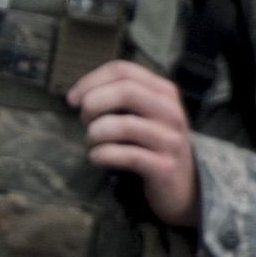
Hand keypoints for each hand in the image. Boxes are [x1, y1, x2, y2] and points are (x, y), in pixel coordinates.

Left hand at [71, 57, 198, 225]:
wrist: (183, 186)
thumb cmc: (152, 144)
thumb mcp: (144, 114)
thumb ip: (119, 99)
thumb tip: (77, 97)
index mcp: (164, 91)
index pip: (123, 71)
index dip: (91, 81)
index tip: (72, 100)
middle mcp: (171, 111)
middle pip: (125, 91)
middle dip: (94, 104)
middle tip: (84, 121)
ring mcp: (170, 139)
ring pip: (124, 125)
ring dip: (95, 133)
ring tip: (92, 142)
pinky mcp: (165, 167)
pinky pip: (128, 155)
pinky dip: (103, 154)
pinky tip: (96, 157)